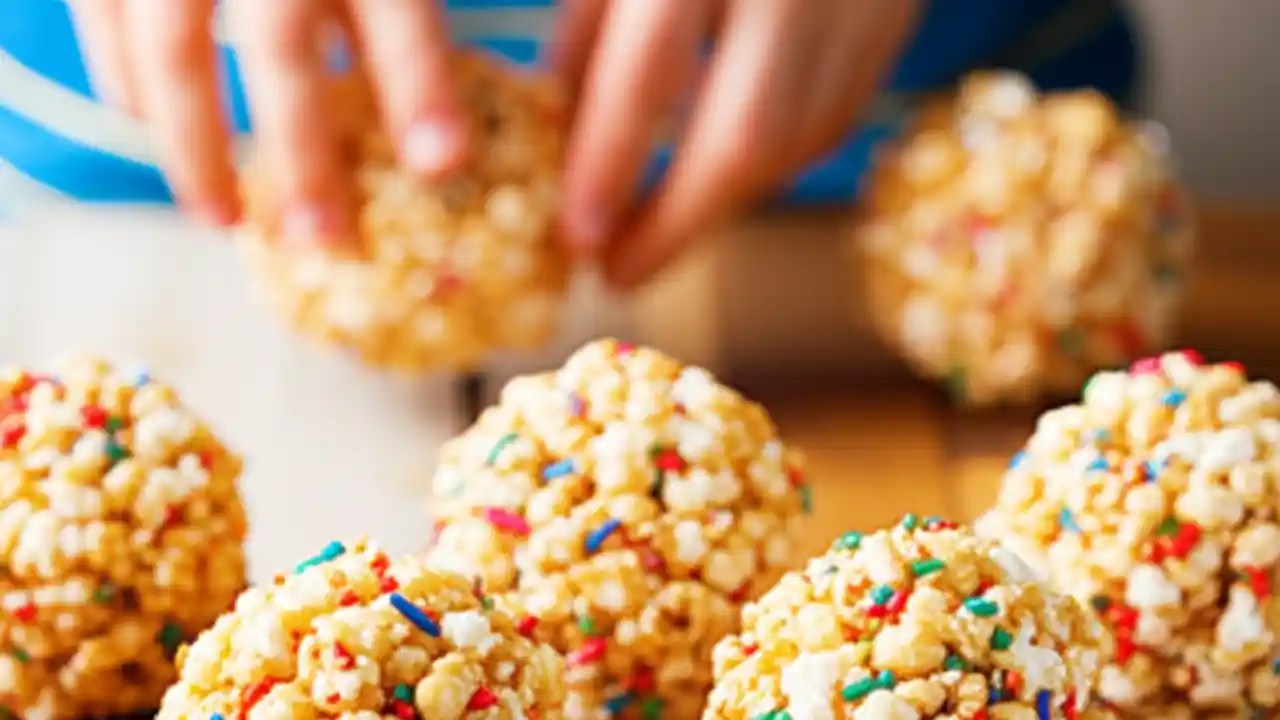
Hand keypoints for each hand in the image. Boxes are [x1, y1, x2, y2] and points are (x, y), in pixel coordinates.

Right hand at [70, 0, 468, 244]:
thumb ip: (393, 4)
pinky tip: (156, 133)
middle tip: (328, 239)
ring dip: (196, 149)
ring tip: (227, 222)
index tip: (443, 164)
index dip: (417, 83)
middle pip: (279, 45)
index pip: (394, 5)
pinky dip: (129, 88)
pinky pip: (102, 21)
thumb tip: (440, 121)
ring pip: (170, 49)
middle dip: (304, 153)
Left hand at [553, 0, 919, 288]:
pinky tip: (721, 181)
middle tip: (616, 273)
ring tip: (659, 236)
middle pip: (744, 133)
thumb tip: (559, 123)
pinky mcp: (895, 14)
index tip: (574, 238)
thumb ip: (590, 15)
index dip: (609, 163)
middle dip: (675, 224)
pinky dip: (773, 163)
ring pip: (799, 137)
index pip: (652, 69)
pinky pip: (837, 113)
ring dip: (724, 205)